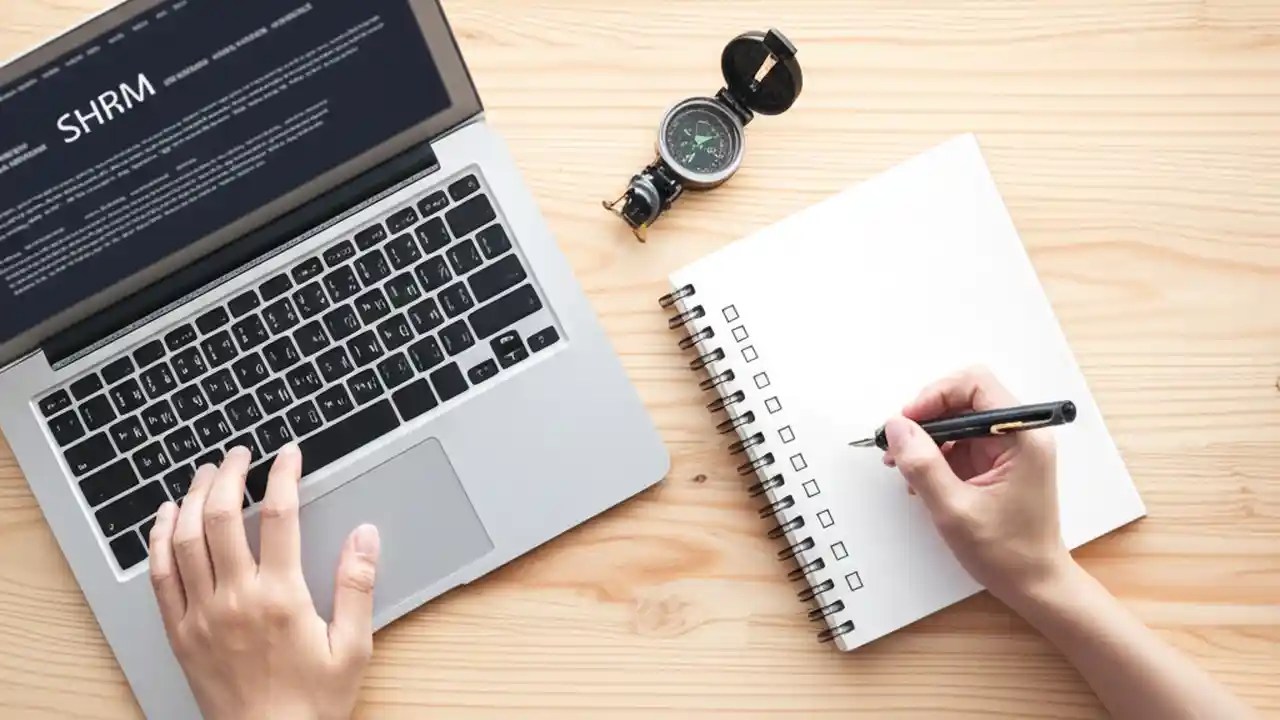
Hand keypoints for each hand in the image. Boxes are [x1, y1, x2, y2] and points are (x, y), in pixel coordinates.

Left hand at [147, 444, 380, 719]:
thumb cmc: (312, 704)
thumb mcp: (353, 647)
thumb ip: (357, 586)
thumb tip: (365, 536)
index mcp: (281, 597)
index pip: (279, 516)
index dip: (283, 476)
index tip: (288, 455)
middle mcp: (235, 598)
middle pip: (221, 517)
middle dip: (229, 475)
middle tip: (240, 454)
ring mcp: (201, 615)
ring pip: (185, 539)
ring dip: (193, 498)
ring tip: (205, 473)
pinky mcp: (180, 633)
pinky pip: (160, 576)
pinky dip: (159, 540)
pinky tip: (167, 518)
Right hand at [882, 367, 1069, 601]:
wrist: (1034, 585)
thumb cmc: (1006, 552)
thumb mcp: (954, 509)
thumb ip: (922, 465)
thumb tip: (895, 426)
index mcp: (1023, 438)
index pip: (976, 385)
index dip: (936, 395)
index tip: (907, 422)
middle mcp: (1021, 435)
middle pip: (965, 399)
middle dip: (926, 418)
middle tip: (897, 444)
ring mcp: (1010, 449)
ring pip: (959, 421)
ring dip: (927, 438)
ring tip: (902, 466)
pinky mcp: (998, 464)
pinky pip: (961, 444)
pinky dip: (936, 456)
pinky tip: (920, 479)